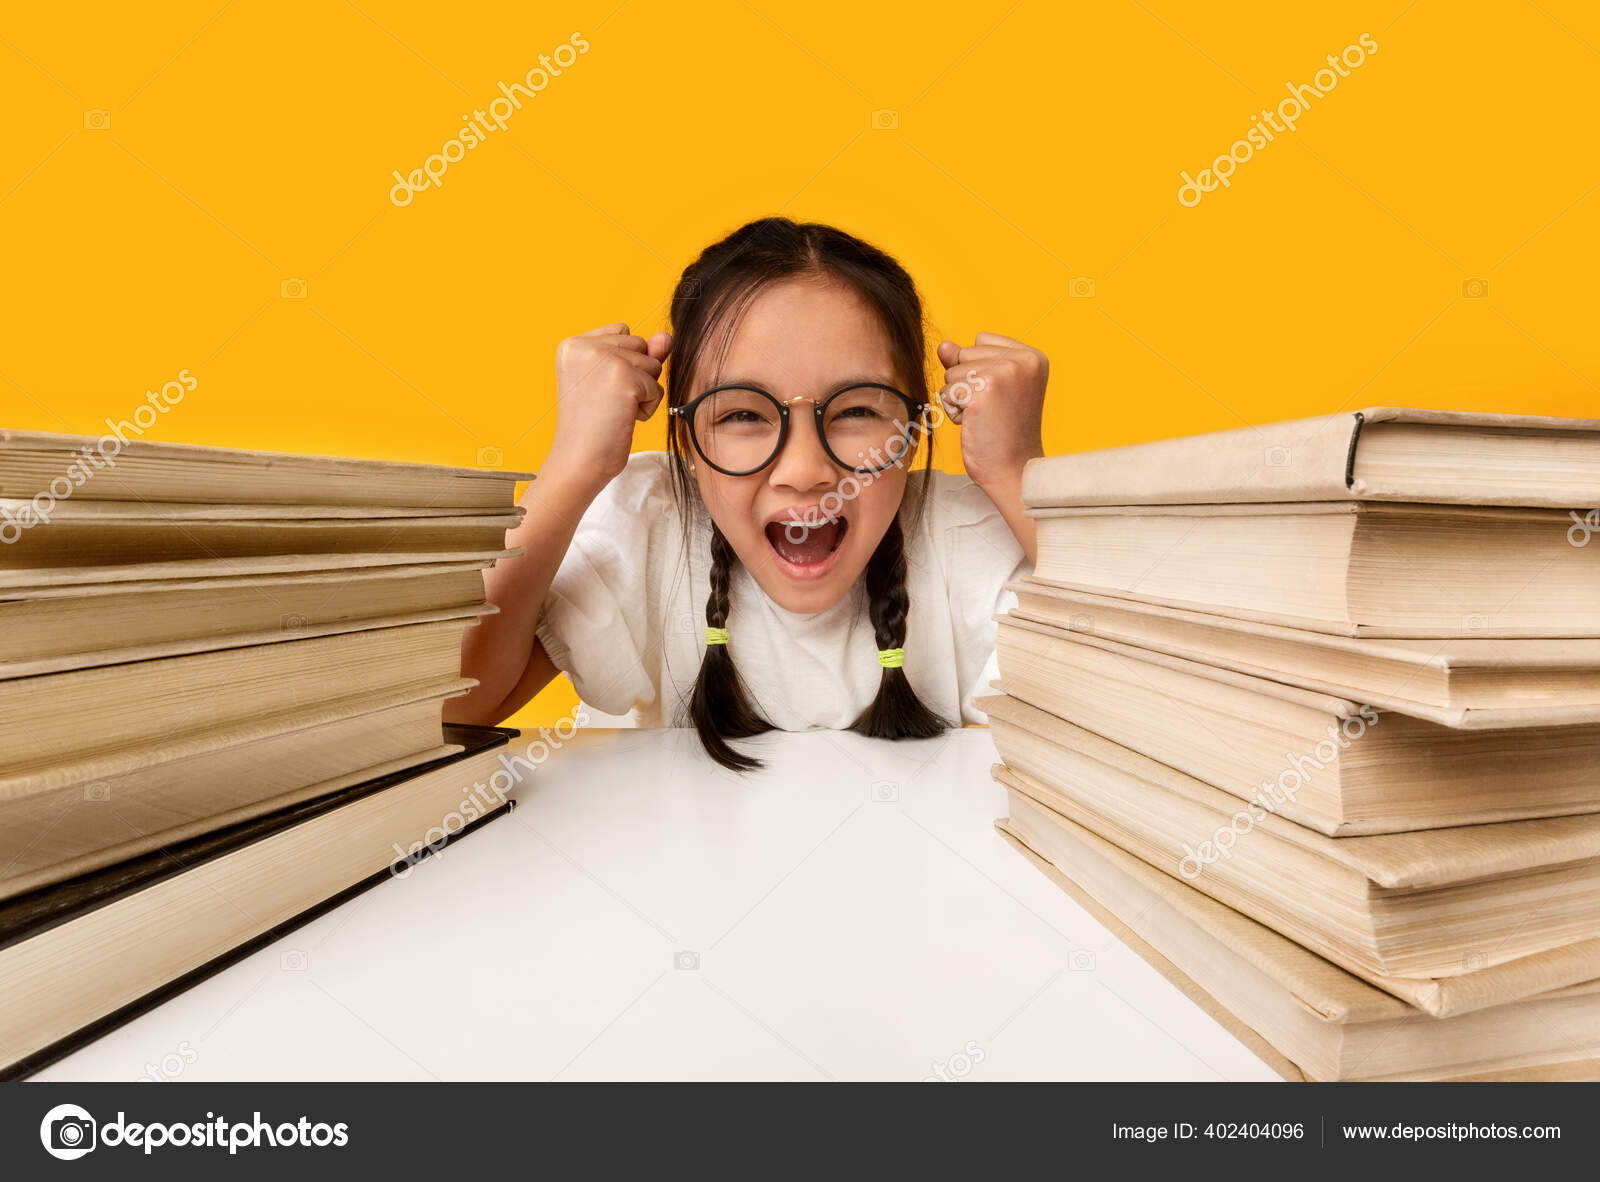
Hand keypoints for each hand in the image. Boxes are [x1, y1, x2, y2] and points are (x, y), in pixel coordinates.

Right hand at [547, 322, 671, 493]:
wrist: (579, 462)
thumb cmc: (593, 426)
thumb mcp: (612, 382)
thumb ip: (639, 354)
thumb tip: (667, 337)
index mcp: (573, 344)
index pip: (622, 331)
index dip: (623, 362)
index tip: (599, 390)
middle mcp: (585, 346)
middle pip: (639, 345)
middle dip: (634, 375)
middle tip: (606, 403)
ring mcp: (605, 360)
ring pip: (652, 365)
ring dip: (642, 392)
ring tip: (614, 411)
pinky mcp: (625, 379)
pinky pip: (657, 388)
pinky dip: (647, 408)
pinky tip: (623, 419)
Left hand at [936, 331, 1046, 494]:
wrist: (1015, 470)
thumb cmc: (1004, 433)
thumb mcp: (991, 389)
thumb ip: (969, 362)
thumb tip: (944, 345)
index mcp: (1032, 356)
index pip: (981, 340)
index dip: (979, 370)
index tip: (1001, 397)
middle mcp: (1022, 360)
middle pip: (964, 354)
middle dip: (967, 384)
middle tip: (992, 411)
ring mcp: (1003, 373)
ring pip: (951, 373)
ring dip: (959, 399)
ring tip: (984, 418)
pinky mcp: (982, 390)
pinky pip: (946, 391)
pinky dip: (954, 411)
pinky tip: (975, 425)